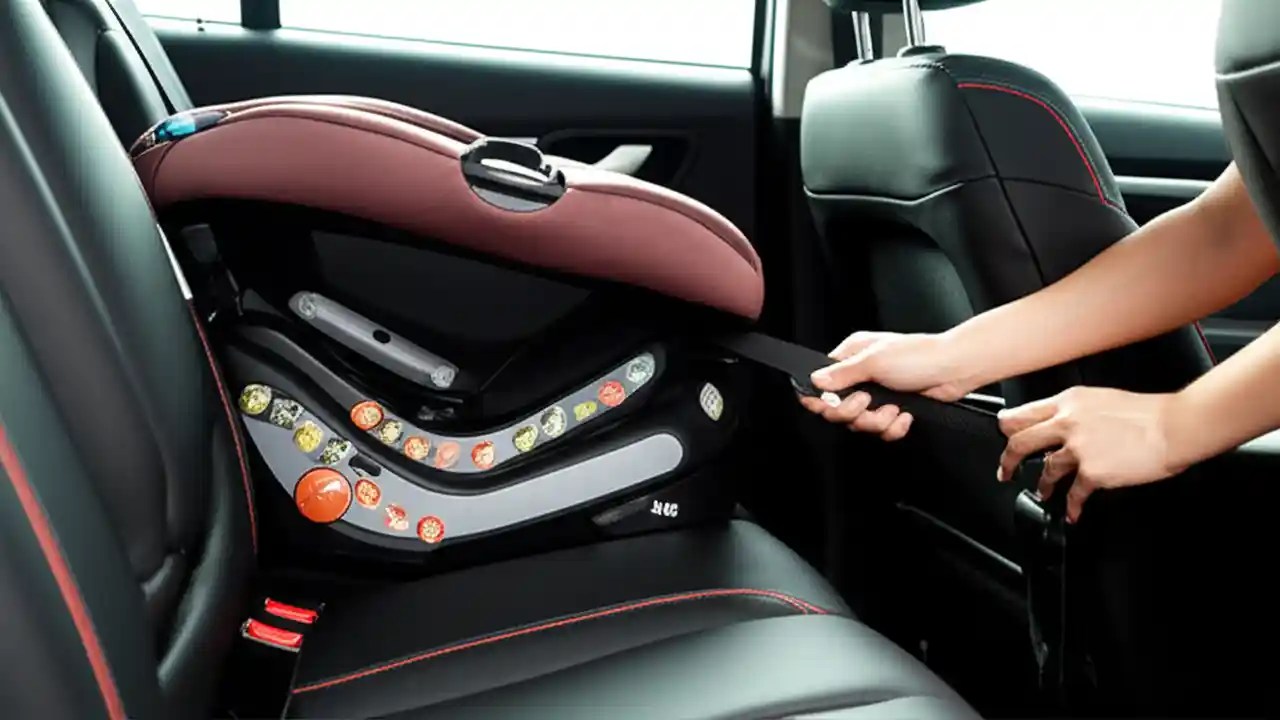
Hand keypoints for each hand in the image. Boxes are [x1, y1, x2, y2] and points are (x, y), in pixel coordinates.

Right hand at [797, 331, 980, 440]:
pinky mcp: (894, 409)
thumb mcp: (875, 361)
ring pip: (861, 423)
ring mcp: (878, 394)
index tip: (828, 405)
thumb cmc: (920, 356)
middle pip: (838, 408)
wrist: (955, 369)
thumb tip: (815, 380)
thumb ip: (842, 374)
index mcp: (852, 356)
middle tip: (866, 403)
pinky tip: (905, 415)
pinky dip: (894, 427)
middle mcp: (862, 375)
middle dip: (854, 413)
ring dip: (877, 421)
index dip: (822, 398)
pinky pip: (882, 430)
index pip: (823, 381)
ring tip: (893, 409)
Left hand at [996, 387, 1187, 522]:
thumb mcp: (1101, 398)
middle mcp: (1067, 423)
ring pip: (1045, 470)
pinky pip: (1073, 494)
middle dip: (1008, 461)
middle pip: (1020, 442)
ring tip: (1044, 492)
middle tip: (1005, 471)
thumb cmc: (1147, 413)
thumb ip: (1075, 410)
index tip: (1003, 436)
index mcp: (1069, 401)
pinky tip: (1073, 511)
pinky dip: (1072, 506)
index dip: (1007, 428)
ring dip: (1043, 486)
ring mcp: (1078, 448)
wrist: (1174, 426)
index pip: (1024, 413)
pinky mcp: (1092, 472)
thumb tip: (1059, 424)